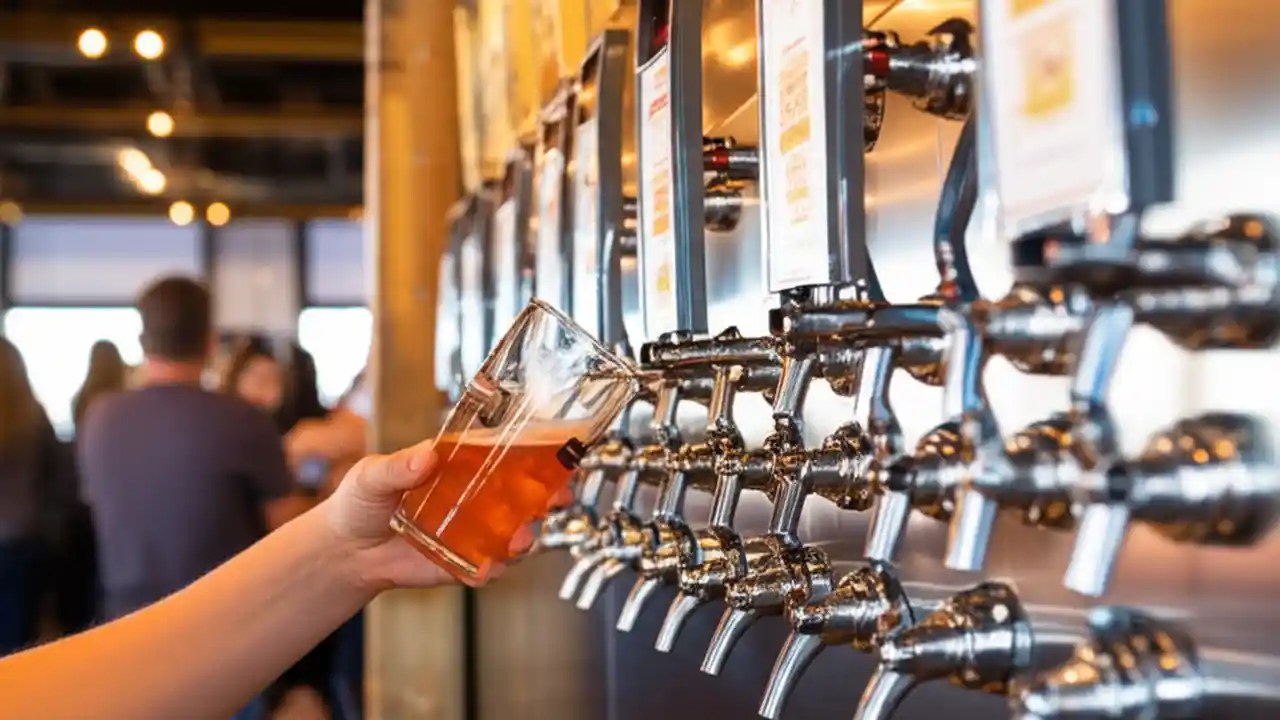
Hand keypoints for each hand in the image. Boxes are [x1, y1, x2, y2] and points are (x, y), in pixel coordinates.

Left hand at [322, 438, 536, 591]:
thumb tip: (425, 456)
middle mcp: (473, 498)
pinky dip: (493, 568)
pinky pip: (488, 567)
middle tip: (558, 497)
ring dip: (524, 536)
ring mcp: (471, 531)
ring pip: (512, 532)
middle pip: (520, 494)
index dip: (531, 452)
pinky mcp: (463, 562)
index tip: (553, 452)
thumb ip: (397, 466)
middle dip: (545, 496)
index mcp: (458, 466)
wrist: (345, 550)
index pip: (501, 455)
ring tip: (519, 539)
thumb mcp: (373, 475)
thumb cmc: (360, 502)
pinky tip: (489, 567)